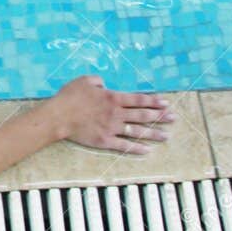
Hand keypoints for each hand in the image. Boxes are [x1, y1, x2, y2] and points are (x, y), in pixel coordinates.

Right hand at [47, 75, 174, 153]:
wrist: (58, 116)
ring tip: (166, 136)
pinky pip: (124, 145)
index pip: (139, 99)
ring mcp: (112, 128)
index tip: (166, 103)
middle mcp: (116, 113)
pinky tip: (147, 150)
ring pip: (137, 131)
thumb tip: (105, 84)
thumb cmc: (70, 96)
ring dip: (153, 134)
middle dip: (160, 117)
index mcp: (113, 98)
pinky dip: (136, 148)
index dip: (154, 101)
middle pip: (142, 115)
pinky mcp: (105, 140)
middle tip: (173, 118)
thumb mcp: (85, 80)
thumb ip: (98, 80)